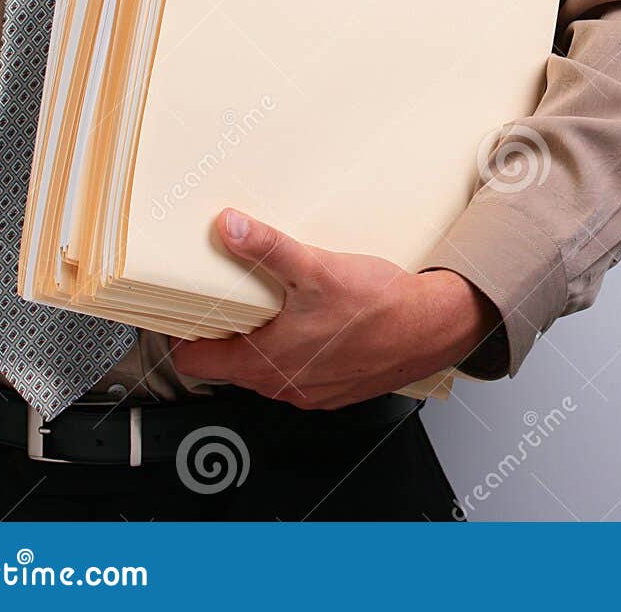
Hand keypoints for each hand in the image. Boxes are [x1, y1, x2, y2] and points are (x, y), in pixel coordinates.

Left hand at [170, 207, 499, 409]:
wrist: (435, 328)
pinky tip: (320, 321)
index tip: (186, 310)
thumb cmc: (382, 309)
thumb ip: (267, 249)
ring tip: (281, 304)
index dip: (185, 334)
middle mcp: (284, 387)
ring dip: (267, 340)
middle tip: (235, 297)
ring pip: (268, 368)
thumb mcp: (316, 268)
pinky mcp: (338, 389)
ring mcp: (312, 393)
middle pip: (230, 364)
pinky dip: (301, 350)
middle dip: (230, 332)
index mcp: (267, 364)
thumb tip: (229, 228)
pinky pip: (302, 372)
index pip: (194, 363)